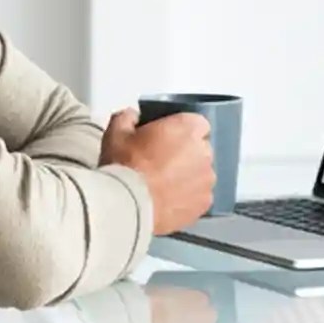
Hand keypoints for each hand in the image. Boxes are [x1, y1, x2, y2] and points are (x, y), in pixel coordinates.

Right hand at [100, 108, 214, 234]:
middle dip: (185, 154)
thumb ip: (127, 117)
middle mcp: (204, 151)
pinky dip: (188, 198)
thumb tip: (131, 116)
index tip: (168, 139)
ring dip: (188, 177)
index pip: (197, 123)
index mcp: (187, 128)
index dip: (182, 131)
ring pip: (201, 174)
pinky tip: (168, 201)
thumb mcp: (116, 133)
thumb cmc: (125, 167)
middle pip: (200, 149)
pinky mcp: (204, 203)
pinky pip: (199, 196)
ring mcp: (207, 179)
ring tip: (163, 186)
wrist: (128, 206)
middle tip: (161, 163)